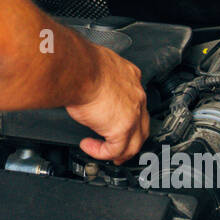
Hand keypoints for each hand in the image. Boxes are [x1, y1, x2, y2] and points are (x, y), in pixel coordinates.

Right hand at [68, 46, 149, 163]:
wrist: (78, 69)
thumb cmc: (80, 65)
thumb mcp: (94, 68)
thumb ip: (96, 80)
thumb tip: (85, 85)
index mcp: (131, 77)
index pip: (136, 101)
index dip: (128, 114)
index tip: (115, 119)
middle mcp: (136, 95)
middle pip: (142, 124)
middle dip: (132, 139)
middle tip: (121, 147)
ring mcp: (133, 113)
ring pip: (134, 142)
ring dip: (120, 151)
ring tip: (108, 154)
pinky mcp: (122, 129)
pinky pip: (115, 150)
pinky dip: (101, 152)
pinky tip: (89, 146)